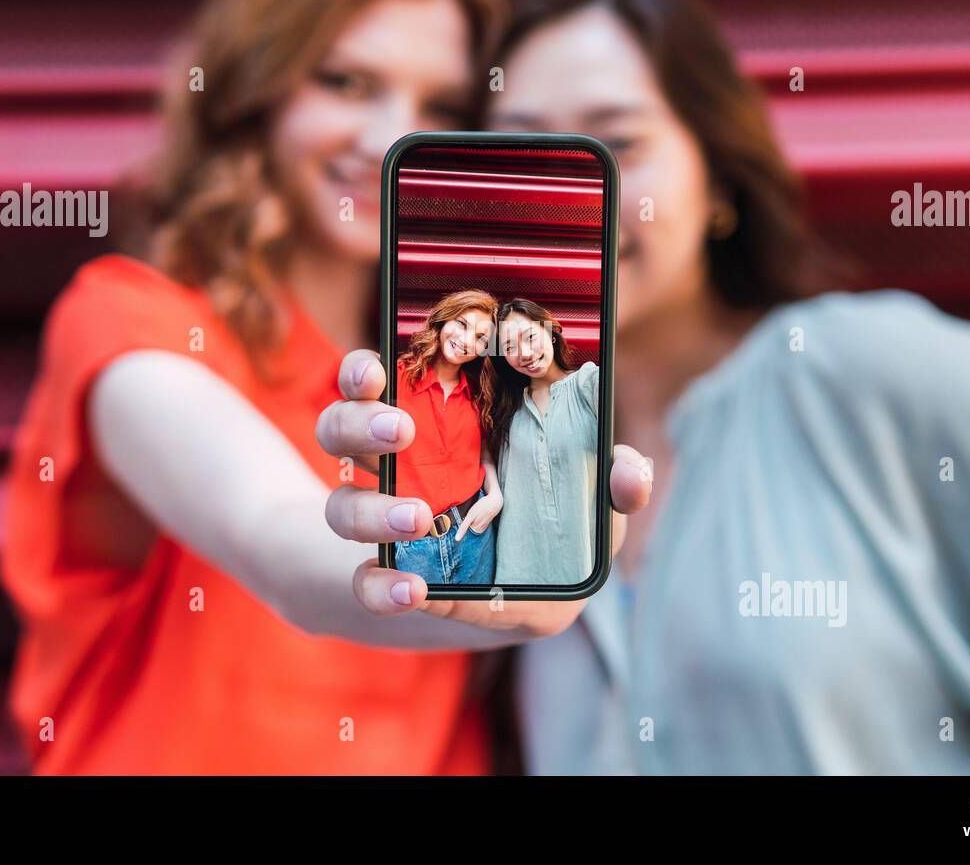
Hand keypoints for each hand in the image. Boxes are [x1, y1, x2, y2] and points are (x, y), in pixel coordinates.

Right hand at [317, 349, 653, 638]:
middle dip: (361, 424)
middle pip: (340, 427)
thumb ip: (609, 477)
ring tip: (418, 519)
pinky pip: (362, 580)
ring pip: (340, 504)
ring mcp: (381, 522)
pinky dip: (380, 585)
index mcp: (430, 421)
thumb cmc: (545, 522)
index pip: (373, 380)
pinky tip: (412, 590)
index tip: (378, 370)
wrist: (510, 598)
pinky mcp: (384, 578)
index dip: (363, 371)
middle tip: (402, 433)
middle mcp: (392, 465)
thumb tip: (629, 475)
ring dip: (373, 510)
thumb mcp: (583, 496)